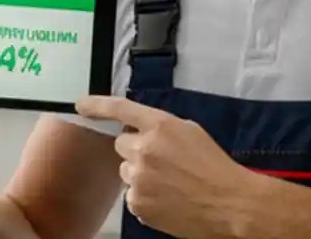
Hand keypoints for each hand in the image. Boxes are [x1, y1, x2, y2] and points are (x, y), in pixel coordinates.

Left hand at [76, 95, 261, 238]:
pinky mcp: (138, 203)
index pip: (120, 109)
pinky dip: (145, 197)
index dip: (96, 105)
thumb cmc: (215, 167)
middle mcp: (144, 149)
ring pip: (126, 171)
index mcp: (160, 125)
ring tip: (169, 183)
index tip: (80, 105)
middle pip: (121, 145)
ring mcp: (138, 178)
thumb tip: (139, 131)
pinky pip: (132, 195)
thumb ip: (160, 128)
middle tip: (161, 161)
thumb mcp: (190, 132)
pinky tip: (167, 199)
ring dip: (140, 174)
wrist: (230, 205)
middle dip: (136, 150)